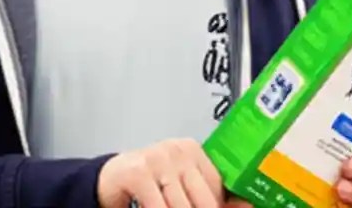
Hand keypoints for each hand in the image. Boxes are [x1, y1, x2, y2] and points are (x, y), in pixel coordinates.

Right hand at [97, 138, 224, 207]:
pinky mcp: (139, 173)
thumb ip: (204, 192)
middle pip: (203, 198)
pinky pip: (159, 207)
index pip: (217, 184)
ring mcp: (158, 160)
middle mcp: (177, 151)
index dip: (221, 206)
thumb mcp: (178, 182)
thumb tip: (243, 207)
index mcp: (192, 150)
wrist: (109, 177)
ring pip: (182, 206)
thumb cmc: (148, 181)